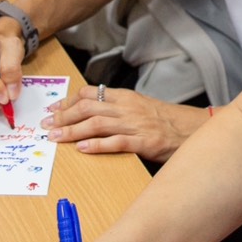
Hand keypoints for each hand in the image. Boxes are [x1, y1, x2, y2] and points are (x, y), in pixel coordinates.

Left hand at [43, 87, 206, 161]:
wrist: (194, 130)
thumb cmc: (167, 121)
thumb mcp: (140, 106)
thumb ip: (118, 108)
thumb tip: (90, 113)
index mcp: (126, 97)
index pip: (90, 93)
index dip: (67, 102)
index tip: (53, 110)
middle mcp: (128, 108)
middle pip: (88, 108)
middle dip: (64, 116)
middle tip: (47, 126)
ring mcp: (136, 125)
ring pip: (97, 124)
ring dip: (73, 131)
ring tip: (56, 138)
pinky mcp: (144, 142)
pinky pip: (117, 142)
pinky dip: (98, 145)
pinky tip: (83, 149)